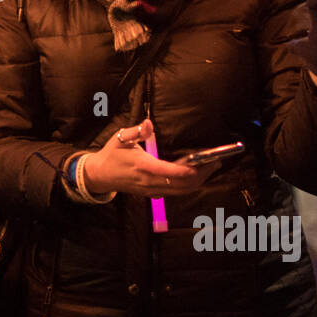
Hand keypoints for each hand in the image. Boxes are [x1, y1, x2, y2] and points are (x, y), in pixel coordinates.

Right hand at [81, 118, 201, 196]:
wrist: (100, 175)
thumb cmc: (112, 154)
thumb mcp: (120, 138)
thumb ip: (136, 131)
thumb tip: (148, 123)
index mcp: (142, 166)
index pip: (167, 172)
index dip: (186, 171)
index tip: (202, 164)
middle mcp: (148, 181)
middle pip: (180, 184)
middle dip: (201, 174)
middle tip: (216, 161)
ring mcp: (151, 190)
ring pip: (181, 190)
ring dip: (198, 181)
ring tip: (212, 167)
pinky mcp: (153, 194)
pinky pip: (175, 192)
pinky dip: (190, 185)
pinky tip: (198, 175)